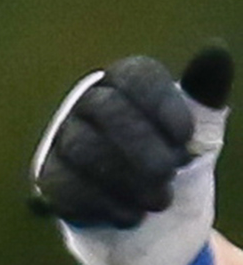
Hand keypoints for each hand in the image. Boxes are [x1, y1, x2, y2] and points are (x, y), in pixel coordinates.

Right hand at [29, 43, 230, 264]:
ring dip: (125, 178)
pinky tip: (130, 215)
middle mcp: (86, 103)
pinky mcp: (48, 175)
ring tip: (157, 201)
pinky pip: (65, 183)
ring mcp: (62, 138)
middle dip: (142, 146)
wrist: (147, 215)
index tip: (186, 138)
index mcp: (124, 82)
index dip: (161, 104)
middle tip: (168, 174)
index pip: (135, 75)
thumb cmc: (172, 162)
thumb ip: (205, 92)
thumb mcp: (198, 130)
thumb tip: (215, 49)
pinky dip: (103, 203)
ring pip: (83, 147)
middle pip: (105, 109)